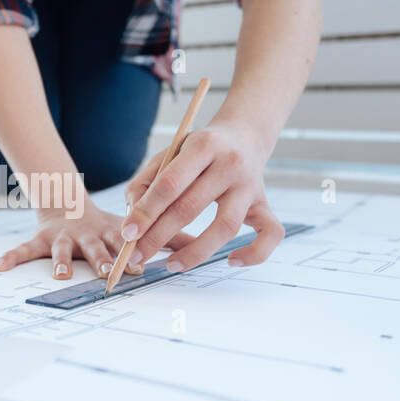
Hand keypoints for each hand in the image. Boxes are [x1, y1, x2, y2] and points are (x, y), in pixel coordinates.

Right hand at [0, 201, 190, 279]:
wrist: (71, 206)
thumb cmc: (109, 225)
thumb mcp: (136, 227)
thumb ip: (169, 237)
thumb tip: (204, 247)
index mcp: (111, 234)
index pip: (123, 245)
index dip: (131, 256)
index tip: (140, 270)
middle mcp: (87, 237)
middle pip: (95, 250)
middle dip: (101, 261)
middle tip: (107, 273)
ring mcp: (62, 239)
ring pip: (60, 252)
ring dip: (58, 264)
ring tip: (58, 275)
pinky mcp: (41, 240)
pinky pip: (23, 250)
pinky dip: (11, 257)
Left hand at [120, 120, 282, 272]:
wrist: (245, 135)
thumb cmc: (201, 150)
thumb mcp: (171, 152)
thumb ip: (146, 181)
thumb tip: (132, 218)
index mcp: (204, 146)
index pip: (170, 183)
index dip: (146, 211)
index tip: (128, 234)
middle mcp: (231, 164)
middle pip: (191, 208)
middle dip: (158, 236)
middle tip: (138, 255)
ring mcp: (251, 186)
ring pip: (226, 227)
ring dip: (195, 252)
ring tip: (171, 264)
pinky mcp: (265, 204)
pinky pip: (271, 234)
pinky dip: (255, 253)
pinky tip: (232, 261)